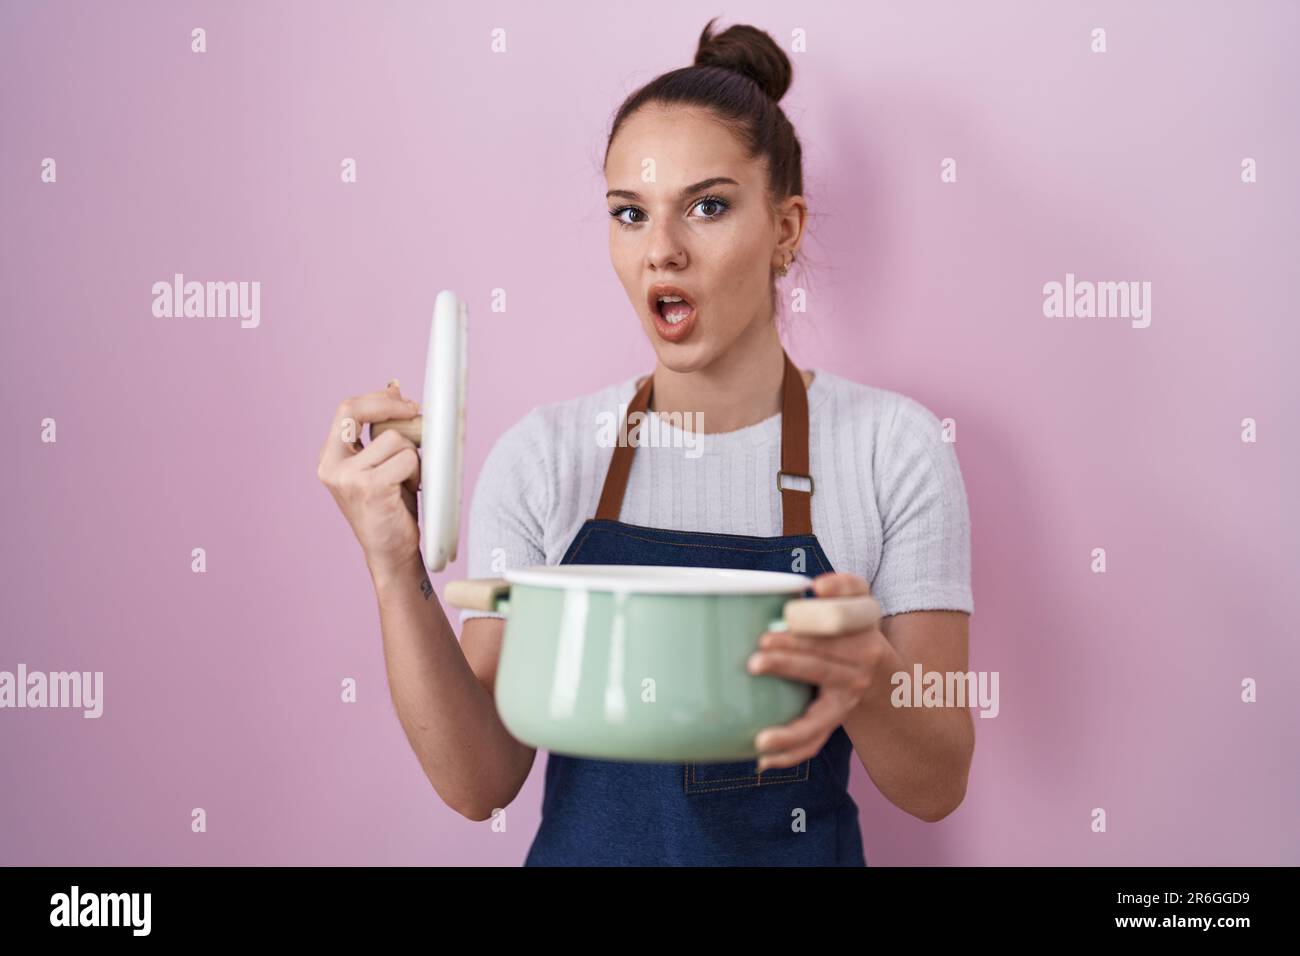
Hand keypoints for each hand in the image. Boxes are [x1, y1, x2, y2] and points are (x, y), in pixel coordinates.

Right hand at [317, 380, 422, 579]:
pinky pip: (407, 459)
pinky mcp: (369, 487)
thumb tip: (393, 386)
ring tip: (408, 479)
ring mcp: (347, 477)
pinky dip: (417, 473)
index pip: (346, 409)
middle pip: (359, 412)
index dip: (377, 399)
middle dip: (393, 407)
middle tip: (416, 412)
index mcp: (330, 457)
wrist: (391, 552)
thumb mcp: (382, 463)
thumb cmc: (390, 507)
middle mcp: (331, 466)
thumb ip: (381, 430)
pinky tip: (410, 491)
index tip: (402, 399)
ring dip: (412, 456)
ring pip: (395, 439)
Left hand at [748, 572, 899, 771]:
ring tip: (761, 739)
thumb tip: (819, 586)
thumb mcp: (861, 602)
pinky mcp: (832, 723)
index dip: (800, 638)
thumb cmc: (859, 630)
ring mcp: (844, 704)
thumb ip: (845, 585)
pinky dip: (789, 754)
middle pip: (820, 671)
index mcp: (862, 644)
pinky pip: (813, 743)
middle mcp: (856, 676)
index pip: (829, 639)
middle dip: (787, 666)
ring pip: (818, 721)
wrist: (885, 675)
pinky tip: (760, 760)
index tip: (768, 635)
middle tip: (755, 662)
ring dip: (790, 732)